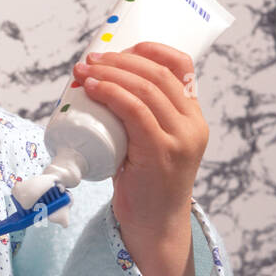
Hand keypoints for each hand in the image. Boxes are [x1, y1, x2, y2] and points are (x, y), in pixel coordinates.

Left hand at [72, 41, 207, 233]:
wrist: (154, 225)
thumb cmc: (144, 183)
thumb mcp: (149, 143)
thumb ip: (140, 119)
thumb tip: (101, 84)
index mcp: (193, 117)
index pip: (180, 66)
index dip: (149, 49)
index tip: (118, 49)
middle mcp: (192, 124)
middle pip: (157, 73)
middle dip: (119, 59)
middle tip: (90, 60)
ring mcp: (179, 138)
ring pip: (145, 89)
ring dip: (109, 73)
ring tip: (83, 71)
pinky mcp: (161, 153)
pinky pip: (135, 111)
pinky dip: (111, 94)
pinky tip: (93, 89)